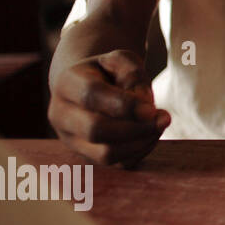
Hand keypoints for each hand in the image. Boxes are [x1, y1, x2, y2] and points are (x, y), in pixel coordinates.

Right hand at [48, 50, 170, 167]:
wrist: (93, 87)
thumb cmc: (111, 72)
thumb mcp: (122, 59)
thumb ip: (133, 74)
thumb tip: (144, 106)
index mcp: (66, 83)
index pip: (90, 95)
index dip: (125, 104)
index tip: (152, 108)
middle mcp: (60, 114)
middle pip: (95, 130)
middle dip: (136, 127)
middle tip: (164, 118)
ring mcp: (71, 140)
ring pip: (104, 154)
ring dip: (141, 142)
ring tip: (160, 124)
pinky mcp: (87, 157)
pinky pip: (116, 164)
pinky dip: (140, 151)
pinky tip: (151, 134)